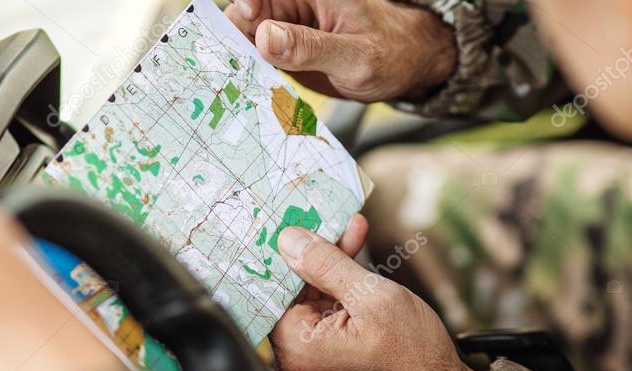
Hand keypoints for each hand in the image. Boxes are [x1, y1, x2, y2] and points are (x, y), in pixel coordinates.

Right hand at [225, 0, 455, 101]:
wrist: (406, 66)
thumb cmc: (390, 54)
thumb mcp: (354, 56)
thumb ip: (310, 48)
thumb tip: (264, 37)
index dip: (241, 10)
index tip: (239, 33)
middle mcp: (290, 8)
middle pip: (242, 20)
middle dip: (230, 46)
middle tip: (224, 77)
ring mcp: (284, 33)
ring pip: (244, 45)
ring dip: (237, 68)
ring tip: (233, 93)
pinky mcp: (284, 55)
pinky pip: (257, 65)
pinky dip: (250, 81)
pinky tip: (248, 99)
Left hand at [270, 224, 487, 370]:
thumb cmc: (416, 358)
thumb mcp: (372, 296)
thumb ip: (327, 265)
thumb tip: (290, 241)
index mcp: (297, 348)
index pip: (274, 287)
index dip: (288, 250)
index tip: (296, 219)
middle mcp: (296, 360)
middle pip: (294, 292)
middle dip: (317, 255)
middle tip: (333, 221)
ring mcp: (313, 362)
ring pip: (313, 301)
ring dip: (333, 270)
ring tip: (353, 234)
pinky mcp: (330, 362)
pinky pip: (327, 318)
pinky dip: (343, 293)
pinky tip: (358, 265)